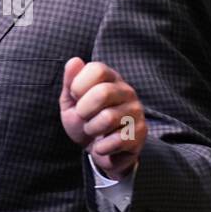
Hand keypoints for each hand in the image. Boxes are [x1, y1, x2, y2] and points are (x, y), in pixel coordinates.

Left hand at [59, 57, 145, 179]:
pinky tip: (103, 145)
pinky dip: (101, 147)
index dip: (78, 85)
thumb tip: (74, 60)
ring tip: (94, 130)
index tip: (76, 97)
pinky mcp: (140, 133)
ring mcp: (136, 111)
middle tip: (84, 117)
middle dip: (84, 110)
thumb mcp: (71, 102)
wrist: (100, 150)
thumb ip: (70, 81)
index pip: (97, 70)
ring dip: (92, 129)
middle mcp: (126, 91)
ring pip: (108, 118)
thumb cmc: (85, 121)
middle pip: (103, 93)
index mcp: (110, 78)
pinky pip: (116, 140)